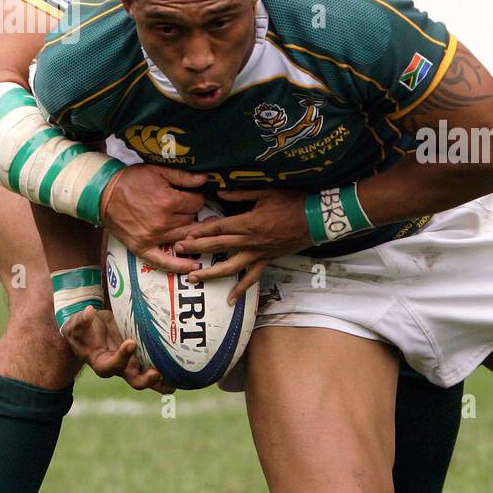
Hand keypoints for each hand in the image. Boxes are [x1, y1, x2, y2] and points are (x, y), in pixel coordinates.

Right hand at [60, 307, 174, 393]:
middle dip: (145, 379)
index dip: (121, 357)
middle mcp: (120, 368)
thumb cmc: (83, 327)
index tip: (131, 343)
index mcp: (101, 362)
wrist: (92, 329)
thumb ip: (80, 321)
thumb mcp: (76, 324)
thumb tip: (88, 312)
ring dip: (161, 381)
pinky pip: (156, 368)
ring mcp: (133, 365)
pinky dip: (168, 373)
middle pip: (133, 380)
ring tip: (175, 382)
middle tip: (156, 373)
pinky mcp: (143, 357)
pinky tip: (183, 373)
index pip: (110, 365)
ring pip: (148, 378)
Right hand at [100, 165, 207, 271]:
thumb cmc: (131, 181)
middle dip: (191, 213)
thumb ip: (183, 176)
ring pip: (184, 237)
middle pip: (192, 220)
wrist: (103, 193)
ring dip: (190, 232)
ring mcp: (153, 237)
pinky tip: (194, 266)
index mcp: (168, 201)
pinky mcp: (142, 248)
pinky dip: (179, 265)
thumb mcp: (158, 171)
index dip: (195, 198)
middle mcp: (163, 222)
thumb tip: (205, 179)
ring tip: (193, 227)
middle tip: (185, 208)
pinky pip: (164, 261)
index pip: (198, 203)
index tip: (188, 196)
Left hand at [173, 188, 311, 302]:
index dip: (199, 232)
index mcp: (248, 223)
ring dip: (210, 273)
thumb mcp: (267, 192)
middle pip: (217, 246)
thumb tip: (221, 192)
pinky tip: (230, 300)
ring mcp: (258, 253)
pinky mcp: (267, 260)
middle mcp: (250, 241)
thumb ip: (241, 194)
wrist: (316, 219)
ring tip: (192, 278)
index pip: (217, 228)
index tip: (183, 235)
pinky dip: (241, 289)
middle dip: (196, 249)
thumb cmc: (293, 202)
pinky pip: (252, 277)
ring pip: (230, 267)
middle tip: (176, 253)